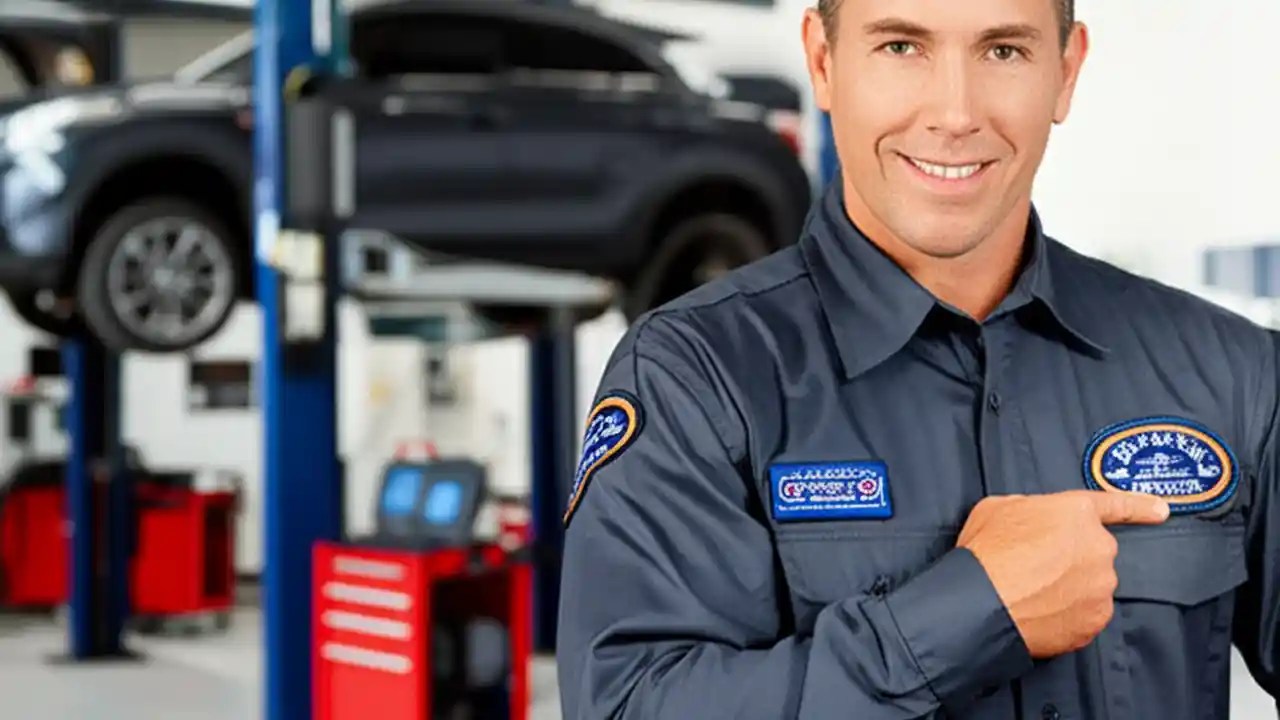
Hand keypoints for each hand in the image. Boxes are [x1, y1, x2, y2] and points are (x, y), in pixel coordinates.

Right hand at [956, 490, 1169, 658]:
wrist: (983, 602)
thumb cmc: (987, 553)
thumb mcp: (998, 507)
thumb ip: (1029, 507)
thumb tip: (1033, 519)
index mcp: (1076, 512)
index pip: (1116, 505)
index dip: (1140, 507)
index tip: (1161, 510)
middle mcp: (1098, 546)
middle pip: (1093, 551)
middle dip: (1070, 558)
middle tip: (1036, 567)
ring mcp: (1101, 585)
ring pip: (1090, 584)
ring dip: (1069, 587)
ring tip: (1033, 592)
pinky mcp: (1096, 619)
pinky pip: (1086, 614)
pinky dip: (1067, 614)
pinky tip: (1040, 610)